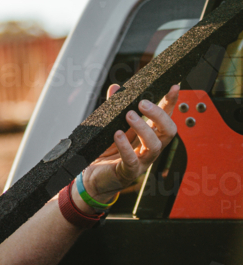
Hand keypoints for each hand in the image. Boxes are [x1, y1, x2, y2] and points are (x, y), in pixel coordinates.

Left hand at [83, 84, 179, 200]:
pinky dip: (125, 147)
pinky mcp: (128, 172)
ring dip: (143, 128)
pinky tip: (117, 135)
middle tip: (143, 103)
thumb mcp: (110, 127)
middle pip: (168, 131)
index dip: (170, 102)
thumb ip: (114, 108)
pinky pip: (132, 160)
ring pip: (155, 146)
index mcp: (148, 135)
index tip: (172, 87)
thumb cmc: (105, 152)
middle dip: (159, 115)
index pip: (165, 117)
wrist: (92, 177)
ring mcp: (141, 162)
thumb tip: (116, 88)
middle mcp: (149, 148)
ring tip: (129, 115)